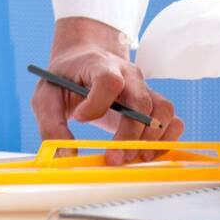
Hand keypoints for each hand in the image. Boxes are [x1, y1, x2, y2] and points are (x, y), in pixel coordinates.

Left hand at [32, 16, 183, 166]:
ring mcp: (144, 88)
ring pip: (163, 111)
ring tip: (132, 158)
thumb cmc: (66, 79)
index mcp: (100, 65)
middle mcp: (128, 75)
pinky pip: (173, 120)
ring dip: (152, 140)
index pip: (109, 81)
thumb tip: (66, 158)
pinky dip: (166, 140)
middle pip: (141, 102)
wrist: (85, 60)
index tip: (80, 118)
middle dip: (129, 136)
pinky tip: (146, 153)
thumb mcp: (47, 96)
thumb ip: (51, 125)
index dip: (97, 105)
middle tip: (113, 159)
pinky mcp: (153, 103)